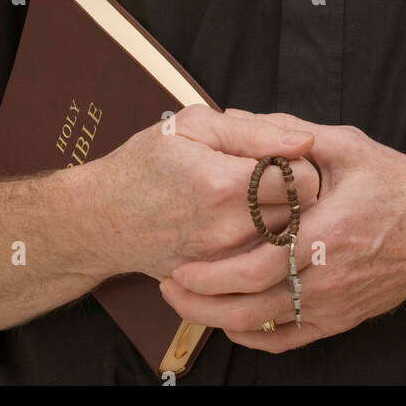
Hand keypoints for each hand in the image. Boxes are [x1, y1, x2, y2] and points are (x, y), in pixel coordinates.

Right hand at [81, 107, 318, 280]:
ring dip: (284, 221)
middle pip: (303, 214)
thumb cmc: (146, 163)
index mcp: (226, 184)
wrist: (100, 219)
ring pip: (287, 243)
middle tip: (276, 178)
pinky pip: (262, 265)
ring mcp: (223, 262)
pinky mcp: (217, 281)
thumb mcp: (193, 125)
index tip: (284, 157)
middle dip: (299, 194)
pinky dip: (263, 246)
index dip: (302, 164)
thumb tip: (304, 139)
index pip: (305, 180)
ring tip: (259, 201)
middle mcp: (229, 229)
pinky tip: (243, 226)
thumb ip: (254, 131)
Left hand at [160, 108, 405, 350]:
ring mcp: (334, 303)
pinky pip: (288, 339)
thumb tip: (240, 117)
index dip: (214, 269)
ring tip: (187, 305)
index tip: (180, 259)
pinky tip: (230, 324)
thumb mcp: (348, 145)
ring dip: (219, 319)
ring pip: (264, 326)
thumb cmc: (395, 183)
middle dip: (202, 298)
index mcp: (325, 230)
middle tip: (169, 285)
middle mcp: (327, 274)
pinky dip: (254, 336)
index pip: (258, 262)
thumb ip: (291, 133)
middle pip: (251, 302)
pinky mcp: (340, 319)